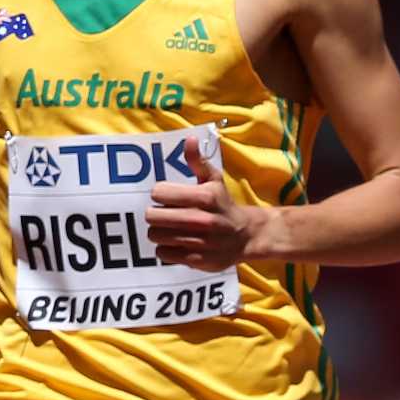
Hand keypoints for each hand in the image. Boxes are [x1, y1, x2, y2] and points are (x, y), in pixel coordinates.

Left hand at [146, 133, 263, 272]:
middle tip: (165, 215)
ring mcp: (200, 242)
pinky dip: (166, 249)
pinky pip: (163, 253)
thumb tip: (189, 139)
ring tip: (170, 229)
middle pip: (152, 216)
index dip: (161, 194)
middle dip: (156, 214)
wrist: (246, 235)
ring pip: (156, 235)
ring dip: (159, 232)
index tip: (168, 197)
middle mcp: (202, 220)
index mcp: (204, 197)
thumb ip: (198, 161)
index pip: (159, 192)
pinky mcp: (197, 260)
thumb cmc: (223, 205)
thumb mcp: (214, 180)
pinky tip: (177, 243)